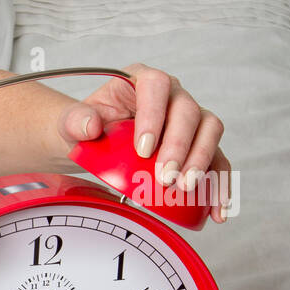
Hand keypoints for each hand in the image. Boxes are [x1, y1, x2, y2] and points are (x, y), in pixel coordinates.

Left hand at [55, 63, 231, 223]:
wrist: (93, 145)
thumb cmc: (84, 129)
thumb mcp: (70, 124)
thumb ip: (74, 121)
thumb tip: (90, 125)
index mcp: (140, 81)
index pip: (156, 86)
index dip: (154, 115)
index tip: (143, 149)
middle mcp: (171, 96)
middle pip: (188, 112)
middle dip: (179, 146)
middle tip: (165, 177)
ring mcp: (188, 119)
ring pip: (210, 130)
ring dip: (202, 161)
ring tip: (185, 188)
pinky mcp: (198, 145)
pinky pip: (217, 160)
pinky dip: (219, 183)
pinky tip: (216, 208)